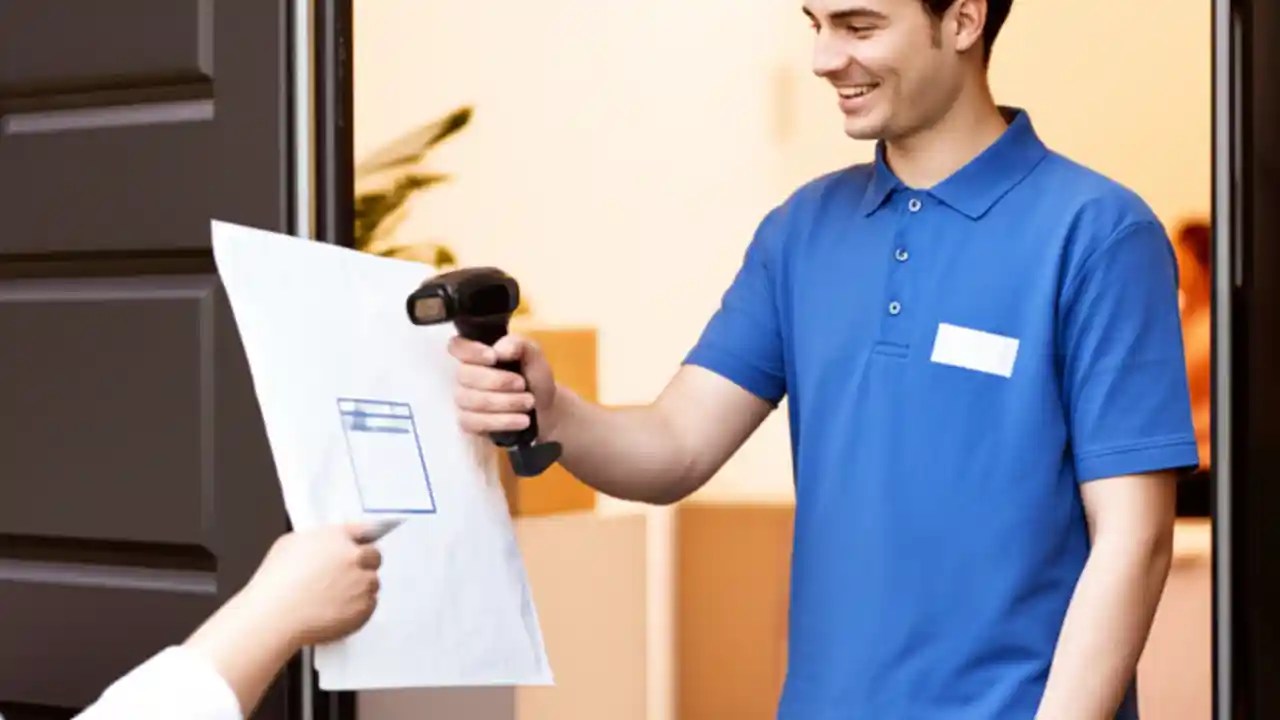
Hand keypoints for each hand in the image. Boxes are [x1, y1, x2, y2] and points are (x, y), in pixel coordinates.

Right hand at [238, 524, 381, 646]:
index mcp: (337, 538)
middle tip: (345, 576)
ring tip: (333, 597)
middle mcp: (354, 557)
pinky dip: (358, 609)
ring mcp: (362, 582)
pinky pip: (370, 605)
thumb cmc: (276, 583)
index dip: (363, 539)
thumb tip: (324, 545)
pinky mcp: (364, 607)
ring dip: (360, 588)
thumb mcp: (290, 544)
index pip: (365, 530)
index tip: (366, 543)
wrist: (274, 614)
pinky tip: (337, 610)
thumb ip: (316, 540)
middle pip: (374, 556)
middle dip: (363, 564)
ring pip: (372, 582)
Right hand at [449, 333, 559, 439]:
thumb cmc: (533, 381)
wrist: (545, 412)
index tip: (493, 357)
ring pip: (471, 400)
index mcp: (478, 355)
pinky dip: (501, 421)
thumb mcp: (534, 357)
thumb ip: (519, 345)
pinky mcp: (468, 424)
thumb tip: (500, 349)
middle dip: (497, 381)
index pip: (456, 346)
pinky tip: (521, 420)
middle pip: (464, 375)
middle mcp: (466, 377)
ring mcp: (464, 401)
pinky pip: (474, 422)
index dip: (470, 351)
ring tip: (528, 402)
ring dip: (505, 402)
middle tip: (522, 384)